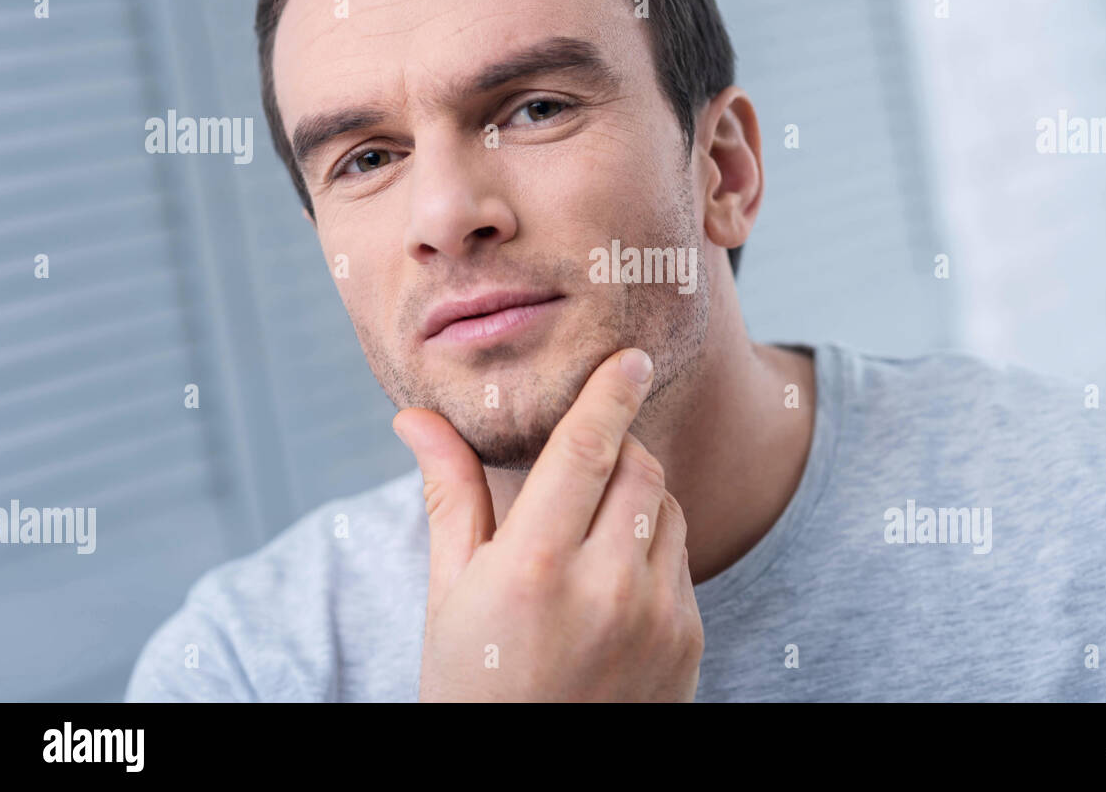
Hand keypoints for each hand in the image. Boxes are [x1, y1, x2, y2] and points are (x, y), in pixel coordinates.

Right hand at [393, 348, 703, 701]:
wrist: (525, 784)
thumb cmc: (473, 686)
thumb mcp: (449, 592)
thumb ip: (448, 495)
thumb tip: (416, 417)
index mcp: (533, 568)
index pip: (586, 449)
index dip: (610, 392)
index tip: (630, 357)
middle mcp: (606, 588)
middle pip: (638, 468)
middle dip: (615, 448)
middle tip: (581, 465)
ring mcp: (657, 618)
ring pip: (668, 508)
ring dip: (636, 498)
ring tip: (587, 538)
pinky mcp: (689, 642)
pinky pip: (684, 561)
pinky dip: (654, 550)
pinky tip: (611, 586)